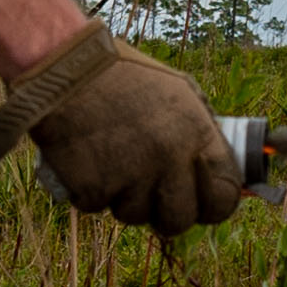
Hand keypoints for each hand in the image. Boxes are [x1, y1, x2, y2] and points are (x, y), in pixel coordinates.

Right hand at [32, 45, 243, 236]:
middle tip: (146, 193)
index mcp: (196, 134)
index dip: (211, 205)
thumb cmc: (118, 72)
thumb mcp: (177, 87)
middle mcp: (169, 159)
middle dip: (163, 213)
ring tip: (107, 158)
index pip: (224, 199)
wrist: (62, 66)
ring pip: (133, 215)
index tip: (198, 201)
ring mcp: (132, 177)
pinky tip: (83, 157)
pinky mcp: (94, 187)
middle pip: (179, 220)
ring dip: (121, 197)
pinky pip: (96, 206)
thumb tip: (212, 165)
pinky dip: (88, 189)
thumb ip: (200, 128)